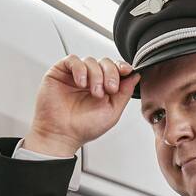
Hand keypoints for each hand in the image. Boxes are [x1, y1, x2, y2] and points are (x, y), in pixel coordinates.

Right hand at [23, 55, 139, 155]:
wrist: (62, 134)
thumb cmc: (83, 128)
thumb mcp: (112, 112)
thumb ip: (124, 93)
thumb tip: (135, 76)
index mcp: (104, 88)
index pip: (115, 69)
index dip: (122, 67)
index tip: (126, 72)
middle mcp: (90, 80)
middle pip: (105, 62)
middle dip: (111, 73)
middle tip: (109, 89)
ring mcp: (76, 75)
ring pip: (90, 60)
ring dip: (96, 75)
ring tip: (94, 92)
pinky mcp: (60, 72)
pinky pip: (73, 60)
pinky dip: (80, 69)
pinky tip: (81, 83)